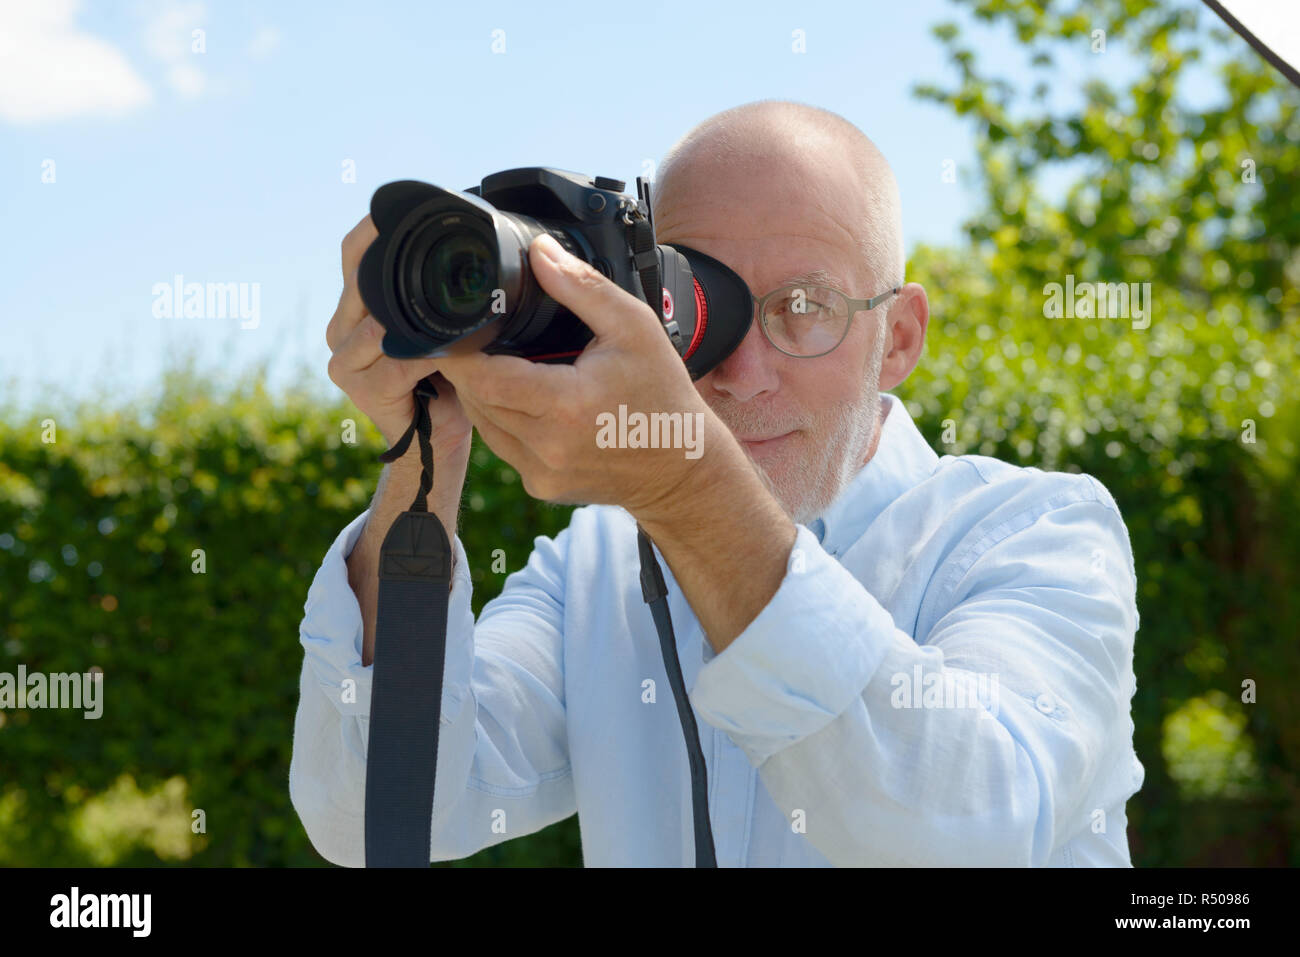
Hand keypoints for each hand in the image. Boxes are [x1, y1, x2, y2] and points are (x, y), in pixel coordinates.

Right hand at [325, 215, 472, 456]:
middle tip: (456, 270)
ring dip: (420, 322)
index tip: (411, 210)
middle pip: (363, 279)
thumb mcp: (441, 325)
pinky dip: (425, 356)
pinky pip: (395, 358)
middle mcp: (342, 328)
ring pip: (379, 320)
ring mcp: (344, 358)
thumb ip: (434, 291)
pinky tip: (446, 355)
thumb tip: (465, 244)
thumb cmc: (447, 379)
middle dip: (405, 274)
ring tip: (456, 324)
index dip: (376, 227)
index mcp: (356, 306)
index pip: (354, 250)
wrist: (440, 439)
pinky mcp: (359, 387)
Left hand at [432, 233, 727, 518]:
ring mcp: (540, 472)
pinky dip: (503, 418)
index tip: (457, 328)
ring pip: (483, 423)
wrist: (683, 470)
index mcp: (565, 405)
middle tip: (476, 338)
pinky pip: (502, 444)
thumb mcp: (633, 327)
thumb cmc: (664, 397)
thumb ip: (581, 286)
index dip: (460, 351)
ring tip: (500, 364)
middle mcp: (546, 445)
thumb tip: (540, 252)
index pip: (483, 376)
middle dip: (469, 367)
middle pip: (476, 398)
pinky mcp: (540, 486)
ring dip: (483, 393)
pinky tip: (527, 399)